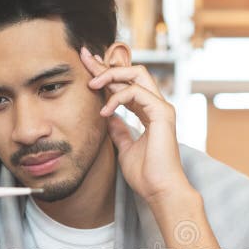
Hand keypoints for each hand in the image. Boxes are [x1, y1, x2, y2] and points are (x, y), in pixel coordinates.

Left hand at [80, 47, 192, 205]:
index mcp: (148, 113)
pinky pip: (136, 92)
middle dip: (107, 64)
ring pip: (136, 74)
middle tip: (85, 58)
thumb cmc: (146, 175)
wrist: (159, 190)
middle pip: (132, 72)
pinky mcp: (162, 113)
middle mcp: (156, 106)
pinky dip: (117, 98)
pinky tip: (104, 111)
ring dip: (111, 74)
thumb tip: (108, 117)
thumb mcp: (125, 148)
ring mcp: (161, 108)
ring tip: (92, 84)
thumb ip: (118, 130)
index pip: (126, 85)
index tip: (87, 65)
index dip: (106, 73)